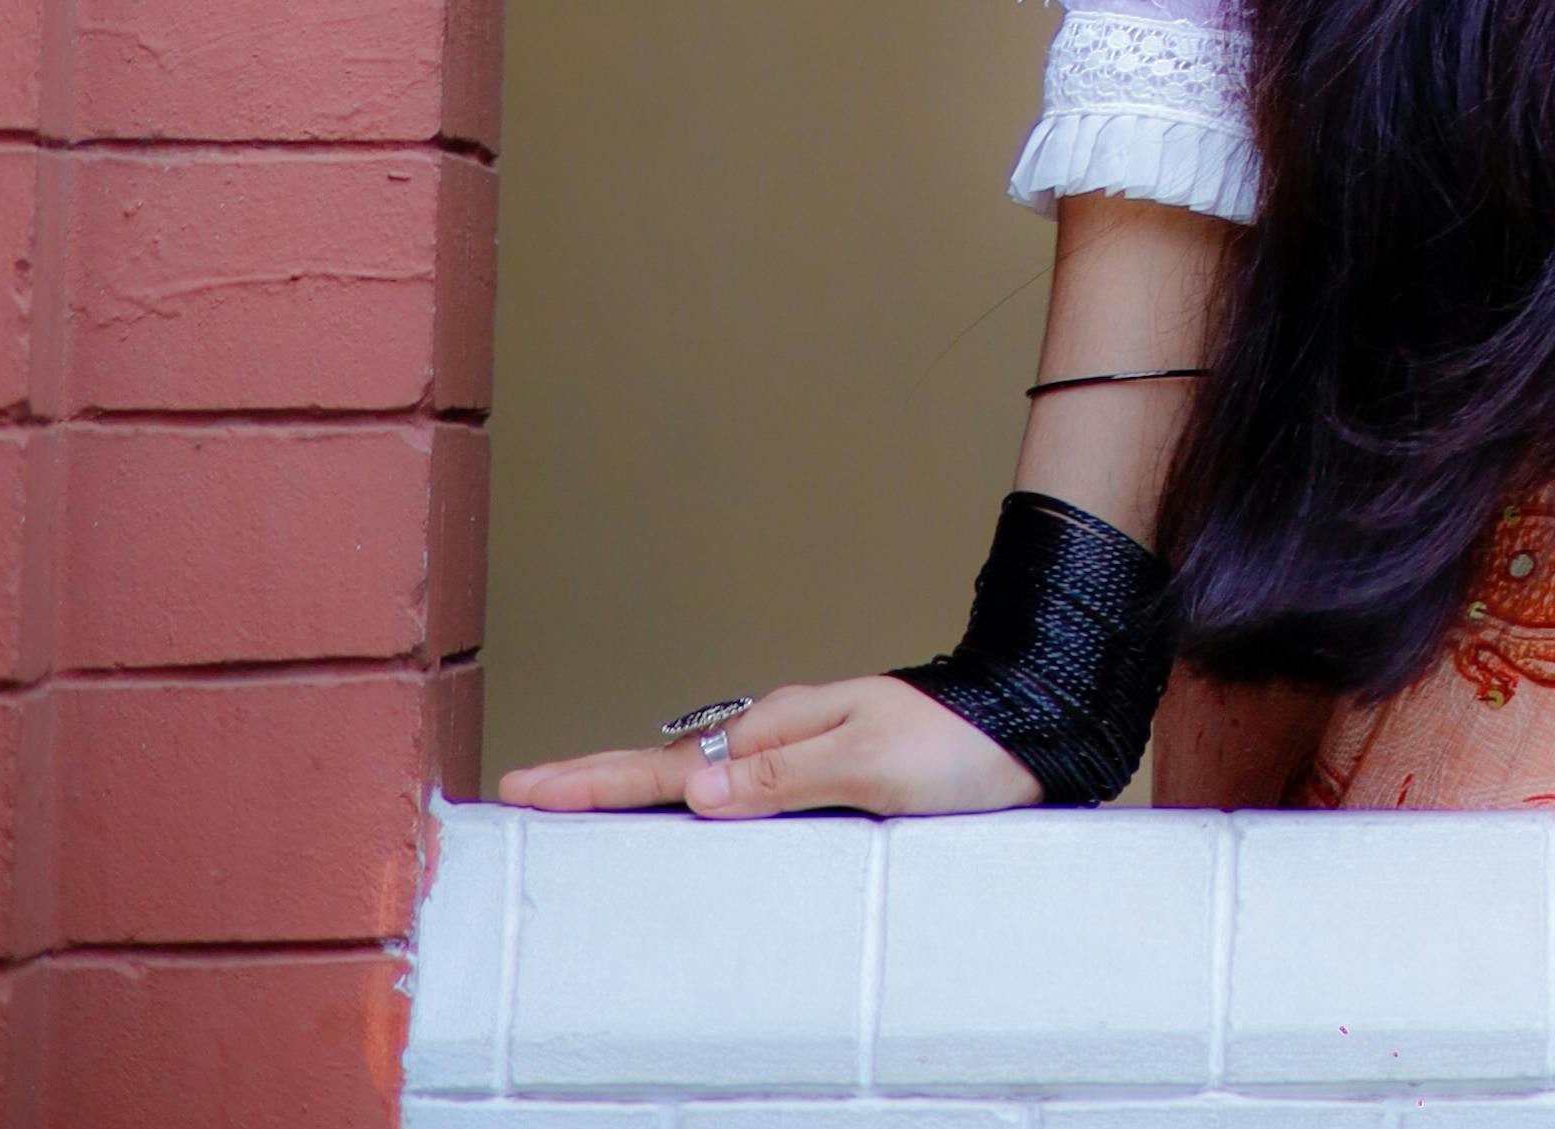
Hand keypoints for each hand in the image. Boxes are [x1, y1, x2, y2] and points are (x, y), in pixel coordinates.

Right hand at [498, 679, 1039, 816]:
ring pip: (700, 784)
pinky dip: (692, 808)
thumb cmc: (961, 746)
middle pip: (668, 771)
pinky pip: (740, 800)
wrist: (1032, 729)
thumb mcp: (873, 762)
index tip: (524, 786)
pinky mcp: (826, 786)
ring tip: (575, 811)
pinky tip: (678, 824)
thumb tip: (700, 791)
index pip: (668, 767)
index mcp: (782, 731)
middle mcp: (783, 744)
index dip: (595, 780)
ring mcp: (801, 761)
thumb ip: (786, 776)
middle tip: (522, 796)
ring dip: (636, 796)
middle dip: (594, 783)